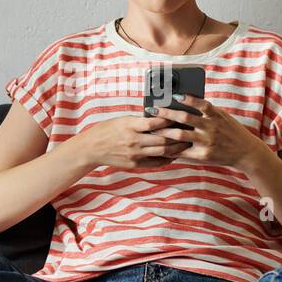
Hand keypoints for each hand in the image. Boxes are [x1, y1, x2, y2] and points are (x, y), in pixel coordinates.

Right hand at [76, 112, 192, 169]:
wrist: (92, 148)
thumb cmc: (107, 130)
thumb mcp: (122, 120)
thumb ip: (140, 121)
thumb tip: (159, 118)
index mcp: (130, 126)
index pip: (155, 123)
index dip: (169, 120)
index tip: (180, 117)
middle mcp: (134, 140)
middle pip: (162, 139)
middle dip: (178, 136)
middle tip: (189, 132)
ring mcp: (135, 154)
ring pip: (162, 152)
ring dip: (176, 149)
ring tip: (186, 144)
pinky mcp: (135, 164)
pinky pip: (155, 163)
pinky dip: (166, 159)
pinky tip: (173, 155)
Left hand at [144, 94, 270, 168]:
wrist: (246, 152)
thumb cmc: (231, 131)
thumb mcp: (223, 117)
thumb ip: (207, 111)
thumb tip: (186, 100)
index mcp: (216, 115)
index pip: (201, 104)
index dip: (187, 99)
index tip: (174, 95)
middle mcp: (211, 127)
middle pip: (185, 118)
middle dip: (167, 113)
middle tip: (153, 109)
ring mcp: (207, 142)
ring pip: (180, 135)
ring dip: (164, 131)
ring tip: (153, 128)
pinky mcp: (203, 155)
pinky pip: (183, 151)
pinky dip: (171, 149)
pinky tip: (161, 146)